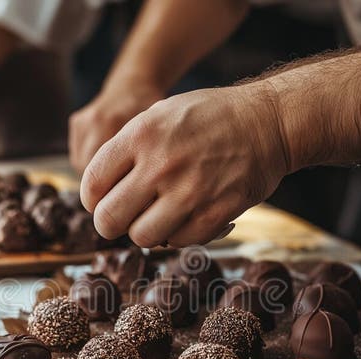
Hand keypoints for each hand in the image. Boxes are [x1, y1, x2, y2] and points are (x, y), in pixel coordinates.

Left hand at [80, 83, 288, 246]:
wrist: (268, 122)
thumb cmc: (210, 117)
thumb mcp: (160, 113)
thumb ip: (127, 148)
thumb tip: (99, 189)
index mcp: (141, 135)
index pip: (91, 184)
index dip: (93, 199)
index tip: (103, 200)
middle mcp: (161, 164)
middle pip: (108, 219)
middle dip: (111, 223)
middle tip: (123, 218)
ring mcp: (189, 192)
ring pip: (141, 238)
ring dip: (146, 231)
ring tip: (158, 216)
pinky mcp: (215, 214)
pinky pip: (178, 242)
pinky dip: (179, 234)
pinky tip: (188, 215)